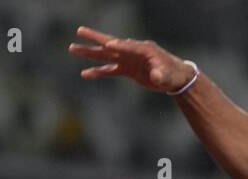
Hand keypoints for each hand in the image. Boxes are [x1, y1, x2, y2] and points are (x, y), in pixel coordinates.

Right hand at [69, 26, 194, 92]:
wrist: (174, 78)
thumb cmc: (172, 73)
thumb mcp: (168, 75)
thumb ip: (160, 75)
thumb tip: (155, 76)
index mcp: (143, 49)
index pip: (128, 46)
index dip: (119, 46)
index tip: (109, 44)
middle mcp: (132, 52)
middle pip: (111, 44)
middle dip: (95, 39)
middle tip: (79, 31)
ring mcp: (128, 60)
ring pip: (106, 55)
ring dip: (90, 53)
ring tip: (72, 48)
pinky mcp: (127, 70)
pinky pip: (109, 70)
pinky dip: (98, 72)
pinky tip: (85, 74)